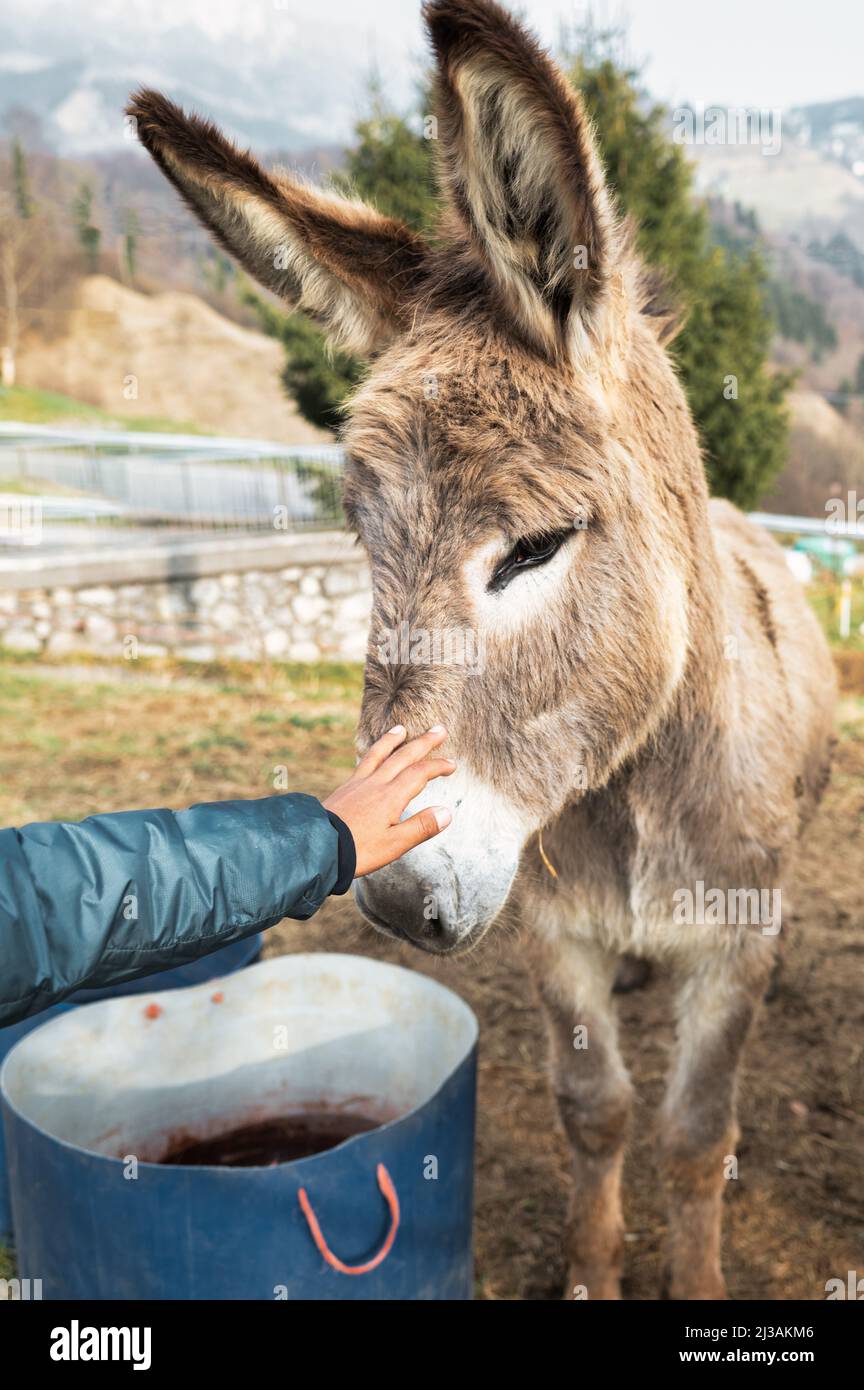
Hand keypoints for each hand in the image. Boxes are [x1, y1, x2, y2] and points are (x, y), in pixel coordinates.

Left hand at [323, 725, 454, 876]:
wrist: (317, 847)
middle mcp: (376, 784)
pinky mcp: (345, 789)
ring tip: (401, 728)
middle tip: (439, 729)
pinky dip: (372, 752)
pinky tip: (372, 754)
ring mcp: (358, 784)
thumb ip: (421, 827)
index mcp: (391, 797)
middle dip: (423, 742)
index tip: (452, 764)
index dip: (437, 766)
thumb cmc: (358, 850)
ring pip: (379, 754)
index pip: (419, 774)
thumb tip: (447, 812)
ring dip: (393, 740)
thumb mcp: (395, 845)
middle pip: (403, 756)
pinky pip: (363, 762)